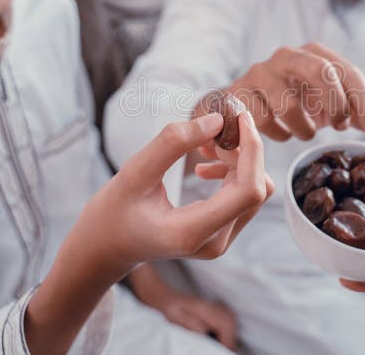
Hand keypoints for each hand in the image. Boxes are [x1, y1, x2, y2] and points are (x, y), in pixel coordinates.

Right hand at [26, 112, 270, 354]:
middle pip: (256, 188)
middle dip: (242, 150)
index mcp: (193, 231)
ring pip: (253, 191)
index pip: (248, 190)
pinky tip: (203, 165)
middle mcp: (214, 242)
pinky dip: (231, 172)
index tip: (240, 118)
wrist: (107, 246)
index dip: (252, 150)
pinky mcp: (221, 233)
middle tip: (212, 128)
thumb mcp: (135, 171)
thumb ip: (173, 143)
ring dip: (237, 160)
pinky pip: (242, 196)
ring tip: (204, 145)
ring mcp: (220, 241)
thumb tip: (217, 121)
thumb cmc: (114, 210)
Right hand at [213, 42, 364, 141]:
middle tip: (339, 127)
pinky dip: (279, 134)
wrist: (244, 103)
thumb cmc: (293, 101)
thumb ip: (353, 111)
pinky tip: (280, 132)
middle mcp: (288, 55)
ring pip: (290, 104)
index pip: (349, 73)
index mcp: (314, 53)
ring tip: (304, 132)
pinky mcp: (240, 92)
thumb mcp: (326, 103)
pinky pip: (265, 121)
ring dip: (303, 128)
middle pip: (322, 72)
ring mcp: (261, 72)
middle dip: (337, 105)